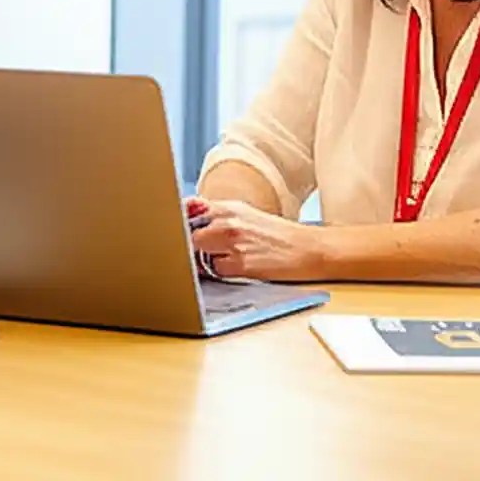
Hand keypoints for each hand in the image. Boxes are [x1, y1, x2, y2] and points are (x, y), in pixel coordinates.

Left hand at [184, 197, 327, 281]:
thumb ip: (215, 216)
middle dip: (188, 244)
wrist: (308, 249)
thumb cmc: (274, 235)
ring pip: (196, 254)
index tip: (171, 229)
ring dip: (201, 260)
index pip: (185, 210)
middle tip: (197, 250)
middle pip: (186, 234)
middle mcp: (227, 222)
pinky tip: (235, 269)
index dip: (176, 223)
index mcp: (227, 207)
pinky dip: (219, 273)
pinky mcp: (240, 264)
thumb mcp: (244, 215)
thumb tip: (186, 218)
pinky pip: (214, 271)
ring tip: (221, 259)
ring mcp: (233, 243)